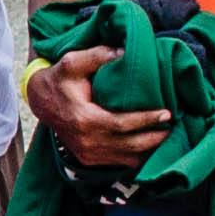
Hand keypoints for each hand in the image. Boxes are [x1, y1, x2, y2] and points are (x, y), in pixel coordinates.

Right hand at [30, 43, 170, 172]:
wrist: (41, 101)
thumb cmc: (60, 79)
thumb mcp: (73, 62)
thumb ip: (98, 55)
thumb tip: (125, 52)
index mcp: (84, 119)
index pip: (122, 124)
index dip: (147, 120)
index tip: (167, 113)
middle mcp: (87, 141)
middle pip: (130, 146)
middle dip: (155, 137)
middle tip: (173, 126)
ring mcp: (88, 154)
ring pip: (128, 159)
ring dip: (150, 150)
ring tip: (167, 136)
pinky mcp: (89, 159)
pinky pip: (120, 163)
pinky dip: (138, 157)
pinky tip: (151, 147)